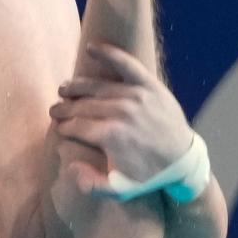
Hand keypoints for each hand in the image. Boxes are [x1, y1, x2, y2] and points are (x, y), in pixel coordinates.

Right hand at [48, 42, 196, 197]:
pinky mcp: (149, 85)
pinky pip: (126, 64)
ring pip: (97, 87)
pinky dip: (108, 53)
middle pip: (83, 106)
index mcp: (111, 137)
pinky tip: (91, 47)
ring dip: (77, 87)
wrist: (183, 160)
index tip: (57, 128)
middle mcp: (121, 112)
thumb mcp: (119, 189)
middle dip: (64, 109)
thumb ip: (91, 183)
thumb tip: (70, 166)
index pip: (76, 126)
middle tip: (54, 110)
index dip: (63, 127)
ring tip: (64, 90)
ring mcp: (135, 96)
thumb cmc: (148, 175)